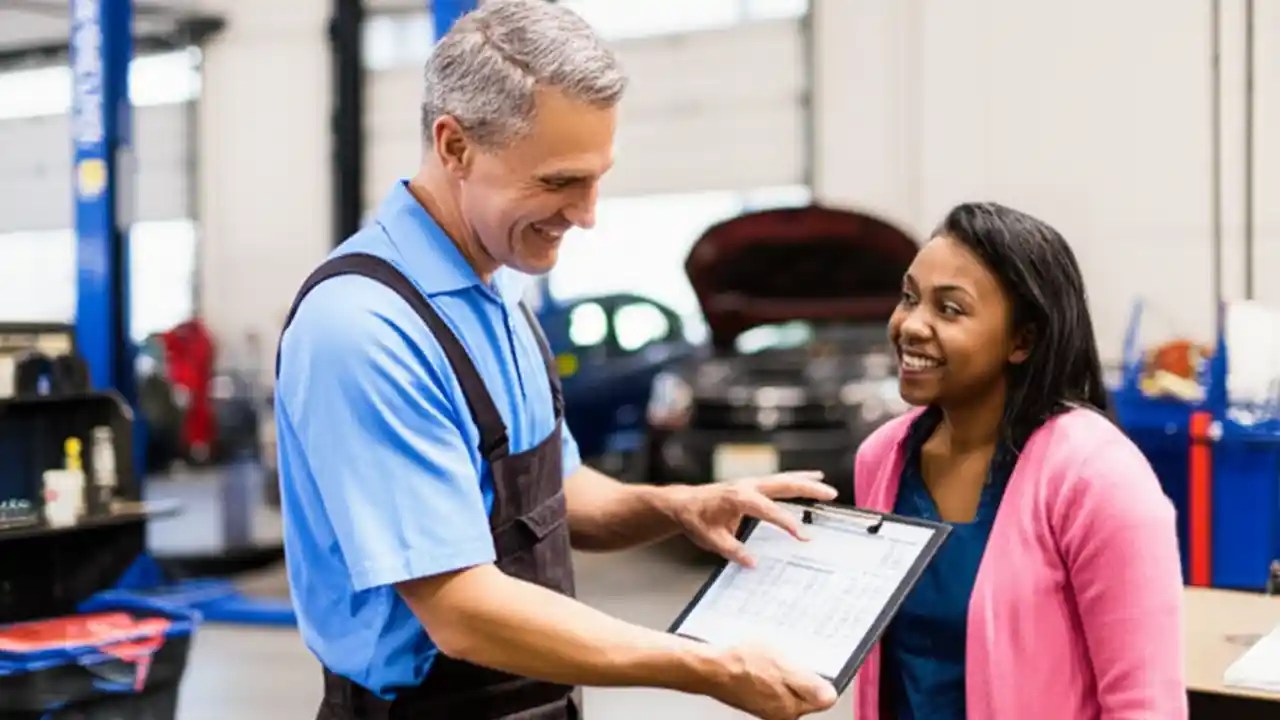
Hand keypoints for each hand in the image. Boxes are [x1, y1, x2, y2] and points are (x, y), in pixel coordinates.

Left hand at [669, 471, 836, 566]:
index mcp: (738, 498)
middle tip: (830, 494)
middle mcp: (747, 486)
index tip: (803, 536)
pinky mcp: (751, 485)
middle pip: (784, 485)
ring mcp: (750, 483)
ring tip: (827, 487)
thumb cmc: (696, 519)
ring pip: (784, 479)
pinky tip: (809, 477)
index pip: (769, 510)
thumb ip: (732, 551)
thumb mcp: (711, 540)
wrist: (683, 504)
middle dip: (808, 488)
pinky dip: (795, 479)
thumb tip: (753, 564)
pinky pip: (778, 481)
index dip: (787, 523)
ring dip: (806, 482)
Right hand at [711, 644, 837, 719]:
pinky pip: (770, 682)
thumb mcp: (783, 667)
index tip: (813, 664)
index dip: (820, 677)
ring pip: (786, 685)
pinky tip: (759, 659)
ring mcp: (764, 705)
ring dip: (783, 669)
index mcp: (790, 711)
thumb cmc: (741, 665)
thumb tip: (830, 696)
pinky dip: (768, 670)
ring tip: (770, 656)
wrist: (708, 667)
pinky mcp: (753, 696)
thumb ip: (810, 685)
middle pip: (804, 691)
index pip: (822, 697)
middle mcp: (778, 713)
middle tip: (788, 656)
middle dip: (800, 672)